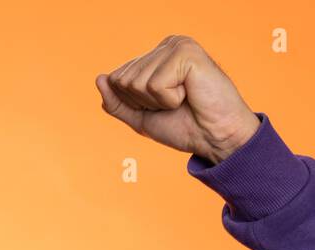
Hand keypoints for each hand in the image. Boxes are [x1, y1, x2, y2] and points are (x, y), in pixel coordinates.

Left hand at [95, 35, 259, 164]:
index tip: (162, 106)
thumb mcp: (141, 117)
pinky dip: (169, 99)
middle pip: (123, 80)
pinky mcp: (186, 52)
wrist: (214, 138)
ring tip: (183, 99)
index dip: (133, 103)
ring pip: (137, 82)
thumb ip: (117, 102)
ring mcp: (176, 46)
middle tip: (173, 104)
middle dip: (144, 102)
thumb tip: (99, 78)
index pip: (117, 79)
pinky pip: (155, 84)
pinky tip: (189, 94)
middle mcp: (165, 45)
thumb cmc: (184, 126)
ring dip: (158, 101)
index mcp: (155, 56)